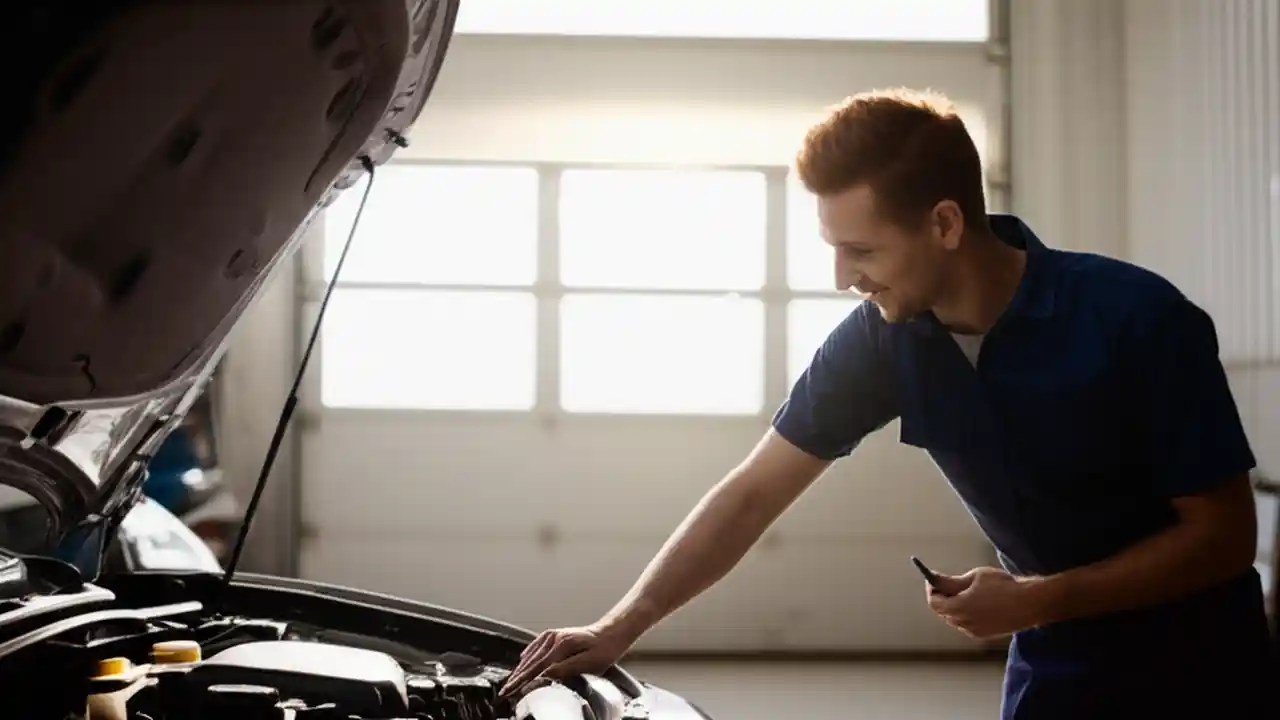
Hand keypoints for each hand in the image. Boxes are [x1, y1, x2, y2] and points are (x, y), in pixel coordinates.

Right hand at [499, 622, 635, 698]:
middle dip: (516, 678)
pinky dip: (528, 656)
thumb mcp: (589, 663)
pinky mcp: (554, 635)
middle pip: (530, 662)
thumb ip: (566, 668)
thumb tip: (545, 675)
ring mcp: (552, 635)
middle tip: (505, 692)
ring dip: (520, 669)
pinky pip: (536, 647)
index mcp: (561, 645)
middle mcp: (553, 638)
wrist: (611, 633)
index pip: (537, 668)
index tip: (512, 691)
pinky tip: (522, 661)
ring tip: (510, 683)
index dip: (523, 681)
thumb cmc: (604, 649)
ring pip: (531, 655)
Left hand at [926, 567, 1047, 639]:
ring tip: (964, 592)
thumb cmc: (1003, 586)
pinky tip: (977, 604)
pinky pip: (968, 625)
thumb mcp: (974, 577)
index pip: (934, 603)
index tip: (933, 579)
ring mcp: (975, 631)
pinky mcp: (985, 635)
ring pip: (956, 619)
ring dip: (955, 607)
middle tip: (947, 583)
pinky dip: (966, 615)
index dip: (932, 590)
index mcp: (959, 608)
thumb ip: (951, 581)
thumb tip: (934, 579)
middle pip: (944, 612)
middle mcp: (964, 623)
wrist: (1030, 603)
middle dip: (943, 597)